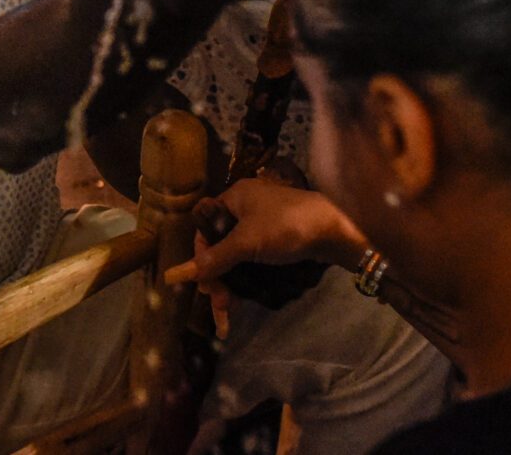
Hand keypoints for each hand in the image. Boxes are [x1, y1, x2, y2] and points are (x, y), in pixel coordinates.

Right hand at [166, 179, 365, 328]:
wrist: (336, 229)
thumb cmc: (286, 226)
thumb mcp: (246, 243)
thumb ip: (213, 260)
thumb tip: (174, 275)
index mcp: (234, 197)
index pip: (205, 228)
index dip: (201, 257)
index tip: (206, 285)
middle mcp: (247, 208)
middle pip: (220, 246)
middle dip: (217, 278)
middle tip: (221, 307)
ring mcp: (264, 224)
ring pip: (237, 257)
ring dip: (231, 283)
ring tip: (228, 313)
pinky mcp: (279, 240)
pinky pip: (254, 260)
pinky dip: (247, 279)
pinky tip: (243, 299)